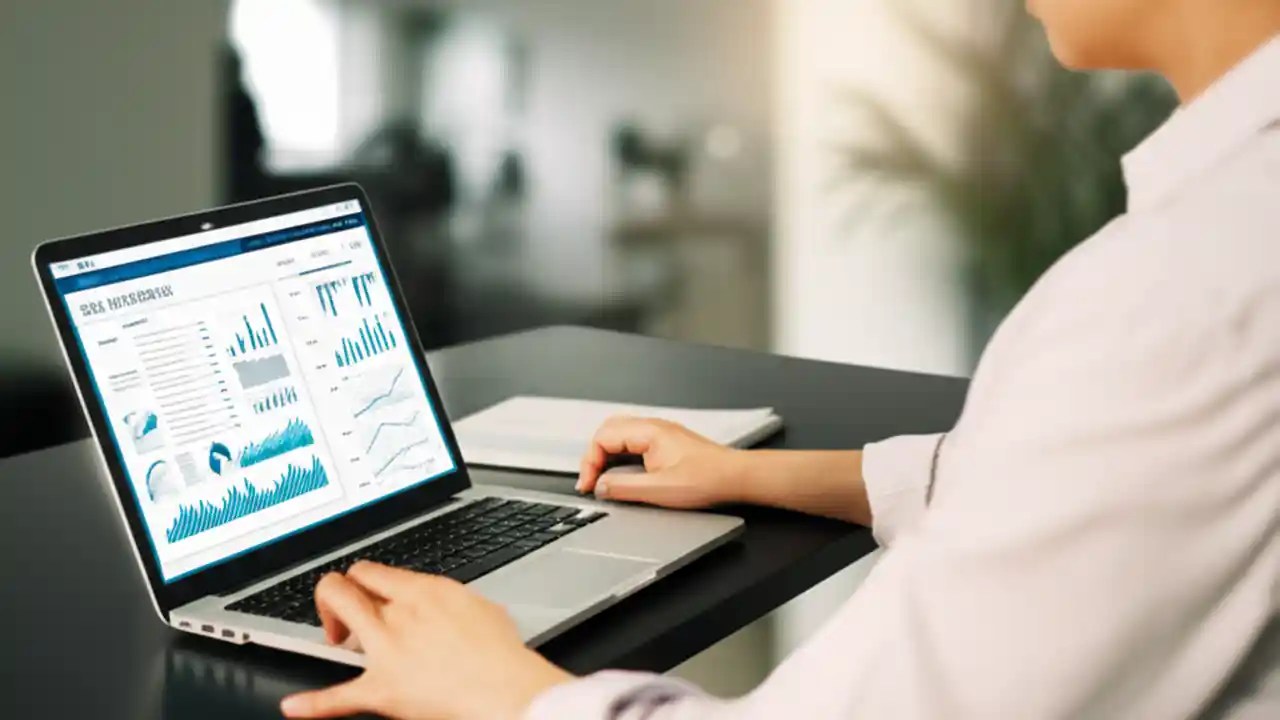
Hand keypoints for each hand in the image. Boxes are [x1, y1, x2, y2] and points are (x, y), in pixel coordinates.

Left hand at [280, 562, 571, 719]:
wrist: (506, 690)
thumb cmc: (502, 654)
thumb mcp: (479, 607)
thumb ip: (447, 602)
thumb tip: (438, 605)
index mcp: (425, 591)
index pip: (374, 570)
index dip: (366, 579)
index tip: (368, 589)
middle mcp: (399, 613)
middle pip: (348, 583)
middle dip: (338, 590)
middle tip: (345, 608)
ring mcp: (386, 650)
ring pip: (340, 613)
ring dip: (329, 620)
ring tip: (332, 635)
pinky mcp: (382, 688)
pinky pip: (339, 696)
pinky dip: (314, 704)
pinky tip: (294, 707)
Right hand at [576, 416, 746, 507]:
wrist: (737, 478)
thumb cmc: (707, 479)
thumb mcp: (659, 490)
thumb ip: (624, 487)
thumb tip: (601, 486)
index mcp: (649, 432)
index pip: (603, 437)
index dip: (590, 462)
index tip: (589, 485)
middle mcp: (654, 427)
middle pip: (609, 431)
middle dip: (594, 455)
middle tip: (592, 480)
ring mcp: (661, 433)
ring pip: (621, 435)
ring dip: (607, 455)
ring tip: (603, 478)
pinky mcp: (667, 443)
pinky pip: (634, 442)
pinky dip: (621, 456)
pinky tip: (624, 473)